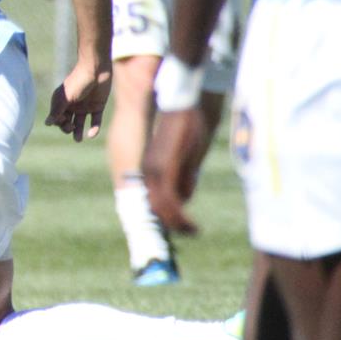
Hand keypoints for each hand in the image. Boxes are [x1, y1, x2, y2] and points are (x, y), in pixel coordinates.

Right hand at [45, 58, 110, 141]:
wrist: (96, 70)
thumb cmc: (78, 81)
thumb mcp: (65, 97)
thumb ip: (56, 111)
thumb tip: (47, 124)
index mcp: (62, 101)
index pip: (57, 117)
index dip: (59, 122)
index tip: (63, 120)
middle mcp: (72, 105)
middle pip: (67, 121)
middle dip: (67, 128)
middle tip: (71, 129)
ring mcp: (85, 107)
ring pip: (80, 123)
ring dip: (78, 132)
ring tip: (78, 140)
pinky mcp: (98, 107)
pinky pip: (95, 121)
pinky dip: (93, 128)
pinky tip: (91, 134)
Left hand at [142, 107, 208, 236]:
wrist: (185, 105)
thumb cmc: (188, 128)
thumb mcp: (186, 159)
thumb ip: (183, 178)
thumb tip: (184, 198)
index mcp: (150, 168)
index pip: (152, 200)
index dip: (163, 217)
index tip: (176, 228)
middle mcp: (148, 171)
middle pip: (155, 208)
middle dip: (171, 224)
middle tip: (187, 234)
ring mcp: (155, 170)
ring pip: (162, 208)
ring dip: (177, 224)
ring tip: (192, 231)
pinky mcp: (166, 168)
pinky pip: (169, 200)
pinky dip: (180, 216)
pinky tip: (192, 224)